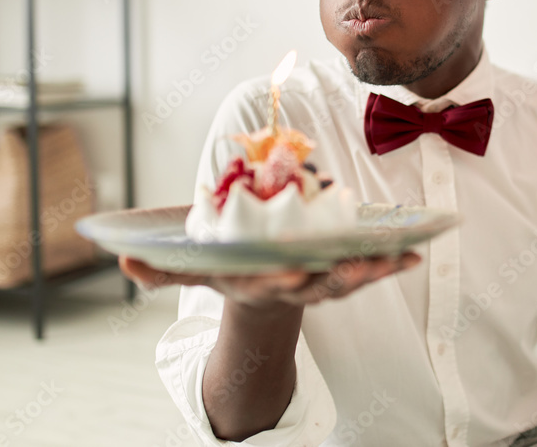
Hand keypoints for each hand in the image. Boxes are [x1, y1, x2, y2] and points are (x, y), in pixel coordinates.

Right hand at [119, 252, 420, 308]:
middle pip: (318, 285)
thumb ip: (162, 270)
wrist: (262, 285)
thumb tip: (121, 263)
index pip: (268, 285)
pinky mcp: (342, 272)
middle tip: (362, 266)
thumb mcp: (195, 272)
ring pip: (351, 279)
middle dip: (340, 278)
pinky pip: (369, 269)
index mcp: (258, 283)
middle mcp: (293, 285)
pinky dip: (391, 263)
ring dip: (375, 270)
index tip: (290, 275)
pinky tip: (416, 251)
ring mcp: (321, 281)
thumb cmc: (230, 270)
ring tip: (400, 255)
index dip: (279, 282)